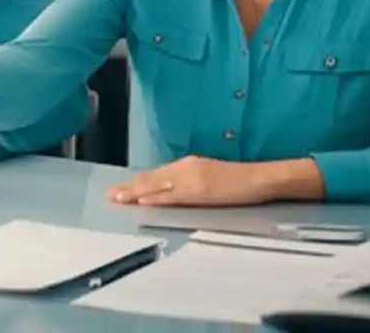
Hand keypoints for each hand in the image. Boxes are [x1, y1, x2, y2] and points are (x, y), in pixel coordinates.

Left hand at [107, 155, 274, 206]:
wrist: (258, 178)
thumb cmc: (238, 180)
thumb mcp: (209, 176)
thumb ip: (189, 182)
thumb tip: (172, 191)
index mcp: (188, 165)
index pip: (157, 175)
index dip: (138, 183)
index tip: (121, 189)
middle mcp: (185, 168)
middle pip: (152, 179)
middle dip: (131, 188)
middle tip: (111, 195)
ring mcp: (191, 179)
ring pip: (158, 187)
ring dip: (137, 193)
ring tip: (119, 199)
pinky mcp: (198, 190)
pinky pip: (173, 196)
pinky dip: (156, 199)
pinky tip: (144, 202)